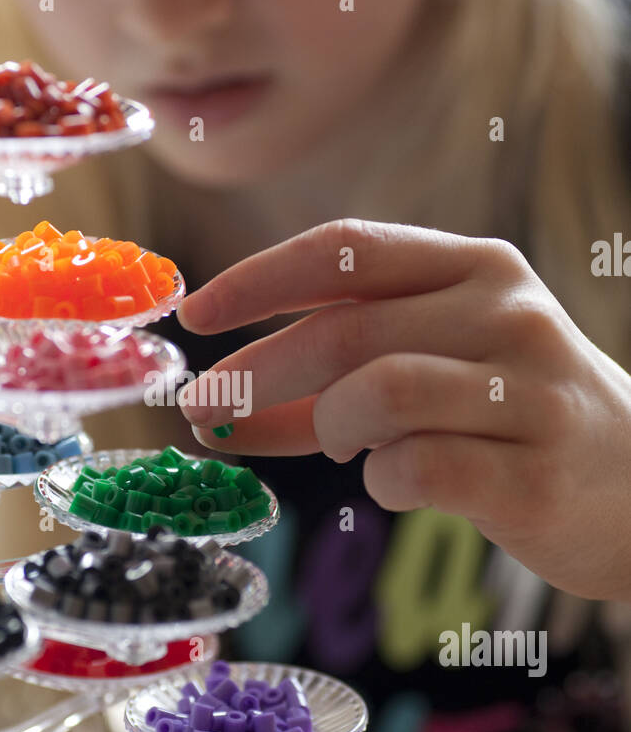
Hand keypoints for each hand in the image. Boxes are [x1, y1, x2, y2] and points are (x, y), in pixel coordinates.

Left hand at [176, 218, 630, 600]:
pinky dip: (380, 480)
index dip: (257, 279)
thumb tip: (217, 406)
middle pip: (345, 330)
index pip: (347, 249)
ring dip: (329, 426)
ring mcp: (529, 392)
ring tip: (341, 444)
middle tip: (204, 409)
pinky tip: (392, 482)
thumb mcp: (440, 364)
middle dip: (254, 372)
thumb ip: (339, 375)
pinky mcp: (534, 474)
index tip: (196, 316)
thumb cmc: (513, 417)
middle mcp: (506, 315)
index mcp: (477, 267)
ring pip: (378, 394)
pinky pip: (417, 467)